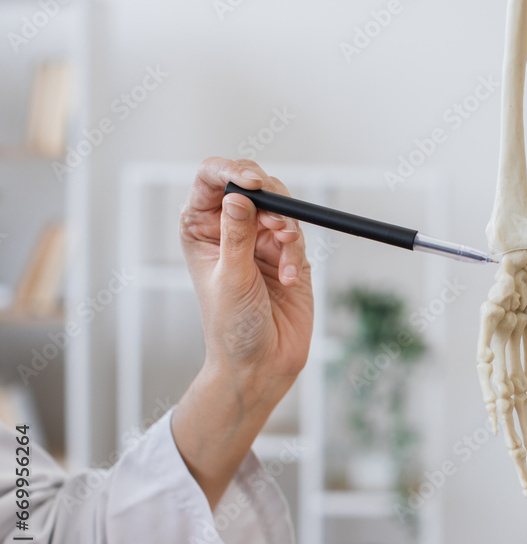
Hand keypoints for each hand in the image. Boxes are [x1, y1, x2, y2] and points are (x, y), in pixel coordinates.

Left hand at [179, 157, 312, 391]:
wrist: (261, 362)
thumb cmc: (232, 327)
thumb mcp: (231, 277)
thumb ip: (236, 234)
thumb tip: (237, 196)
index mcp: (201, 227)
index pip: (211, 179)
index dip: (231, 172)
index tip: (252, 184)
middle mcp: (230, 228)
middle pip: (252, 185)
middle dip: (270, 199)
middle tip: (277, 224)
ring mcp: (260, 240)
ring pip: (281, 205)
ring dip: (287, 226)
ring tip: (285, 251)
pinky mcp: (288, 254)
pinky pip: (298, 234)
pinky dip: (297, 252)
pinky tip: (290, 278)